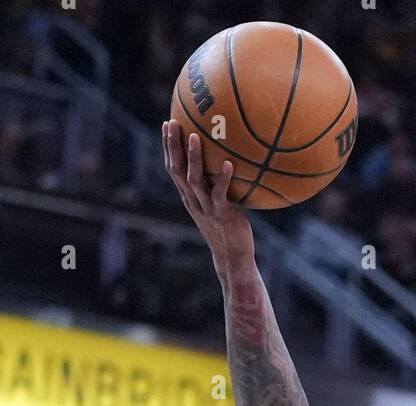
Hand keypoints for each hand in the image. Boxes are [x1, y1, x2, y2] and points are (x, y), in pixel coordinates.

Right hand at [162, 120, 254, 270]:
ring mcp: (206, 207)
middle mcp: (193, 200)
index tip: (167, 124)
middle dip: (172, 145)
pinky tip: (229, 164)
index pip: (173, 167)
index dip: (168, 146)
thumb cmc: (228, 229)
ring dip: (193, 158)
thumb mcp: (217, 205)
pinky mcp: (221, 214)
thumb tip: (228, 160)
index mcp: (189, 196)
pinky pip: (220, 194)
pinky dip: (223, 178)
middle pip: (176, 169)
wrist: (233, 257)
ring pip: (194, 179)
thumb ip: (216, 185)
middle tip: (172, 122)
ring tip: (195, 137)